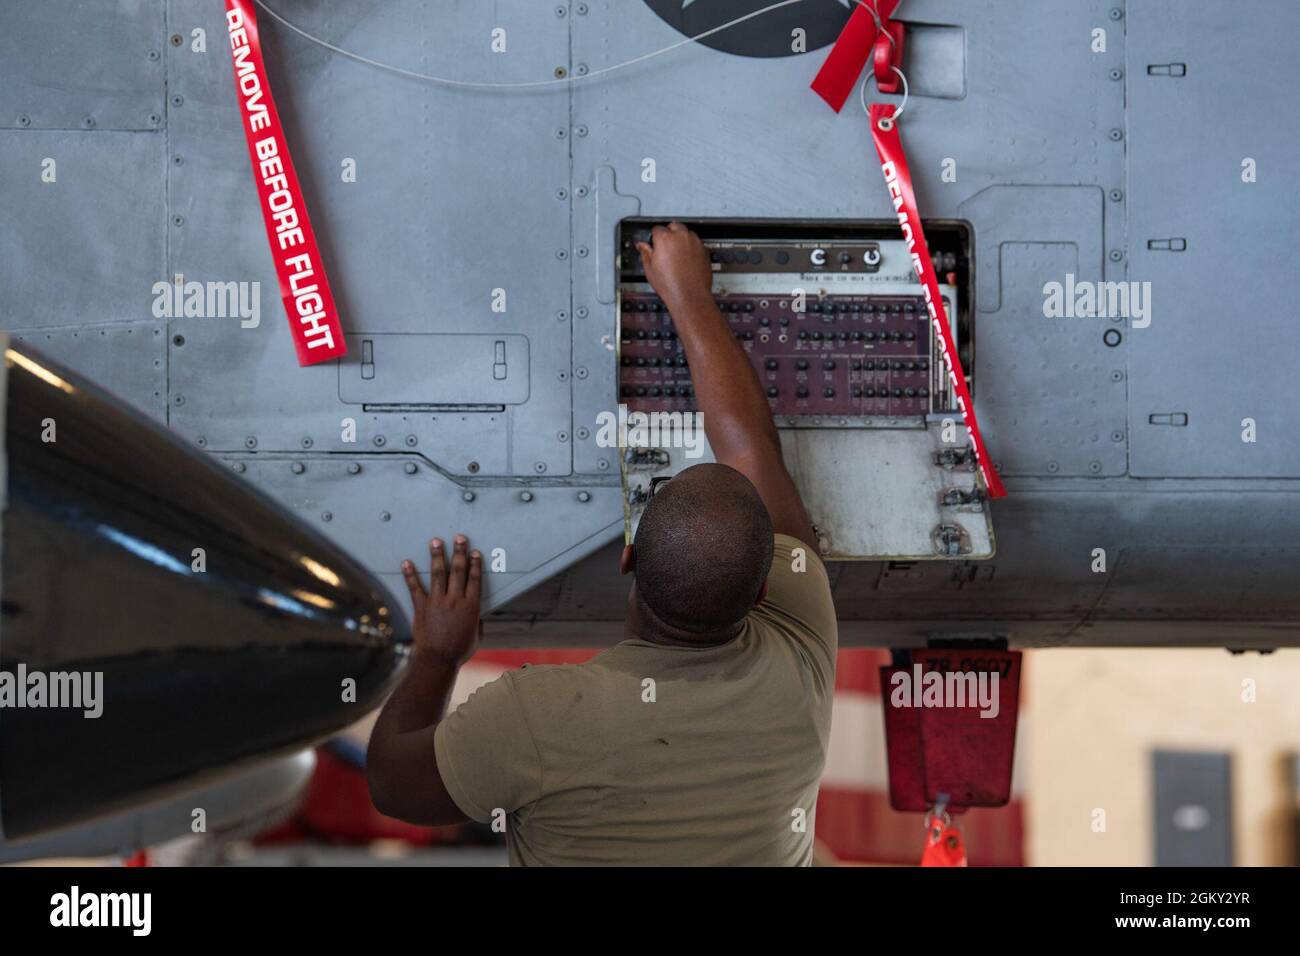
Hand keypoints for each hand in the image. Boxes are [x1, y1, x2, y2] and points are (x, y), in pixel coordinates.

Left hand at [401, 535, 481, 665]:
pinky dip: (410, 574)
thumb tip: (478, 616)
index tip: (474, 552)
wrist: (438, 660)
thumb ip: (478, 622)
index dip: (475, 564)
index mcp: (471, 606)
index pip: (474, 579)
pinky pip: (415, 588)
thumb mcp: (477, 637)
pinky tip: (407, 562)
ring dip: (437, 556)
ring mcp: (437, 602)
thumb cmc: (459, 651)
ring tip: (435, 542)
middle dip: (459, 552)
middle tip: (459, 538)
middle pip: (458, 571)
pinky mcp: (422, 607)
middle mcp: (455, 600)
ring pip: (438, 574)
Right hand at [636, 222, 713, 313]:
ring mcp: (694, 242)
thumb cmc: (670, 285)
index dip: (655, 237)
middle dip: (670, 233)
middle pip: (674, 226)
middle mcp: (681, 237)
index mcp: (665, 239)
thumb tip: (642, 246)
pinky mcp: (704, 250)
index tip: (655, 243)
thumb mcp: (650, 269)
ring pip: (687, 233)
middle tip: (666, 247)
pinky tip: (687, 259)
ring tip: (677, 254)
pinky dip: (692, 247)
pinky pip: (697, 243)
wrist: (689, 296)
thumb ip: (645, 253)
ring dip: (682, 239)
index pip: (657, 229)